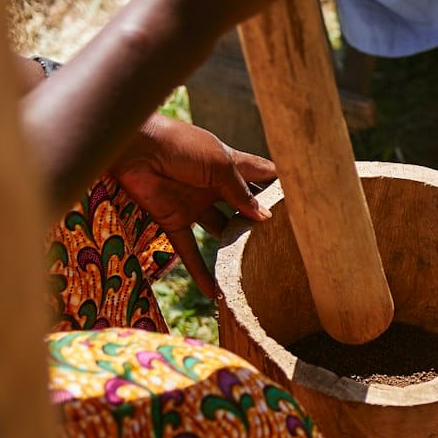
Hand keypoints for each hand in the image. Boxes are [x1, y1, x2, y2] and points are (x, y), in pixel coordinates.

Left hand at [111, 114, 274, 297]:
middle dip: (261, 219)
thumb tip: (266, 217)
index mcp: (229, 164)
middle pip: (243, 205)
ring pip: (220, 230)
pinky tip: (213, 292)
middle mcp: (214, 185)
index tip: (304, 198)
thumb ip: (241, 192)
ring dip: (235, 246)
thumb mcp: (220, 164)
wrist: (133, 146)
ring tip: (259, 264)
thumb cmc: (180, 145)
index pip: (261, 174)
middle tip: (286, 238)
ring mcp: (194, 204)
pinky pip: (189, 250)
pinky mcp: (173, 220)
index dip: (281, 183)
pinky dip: (199, 271)